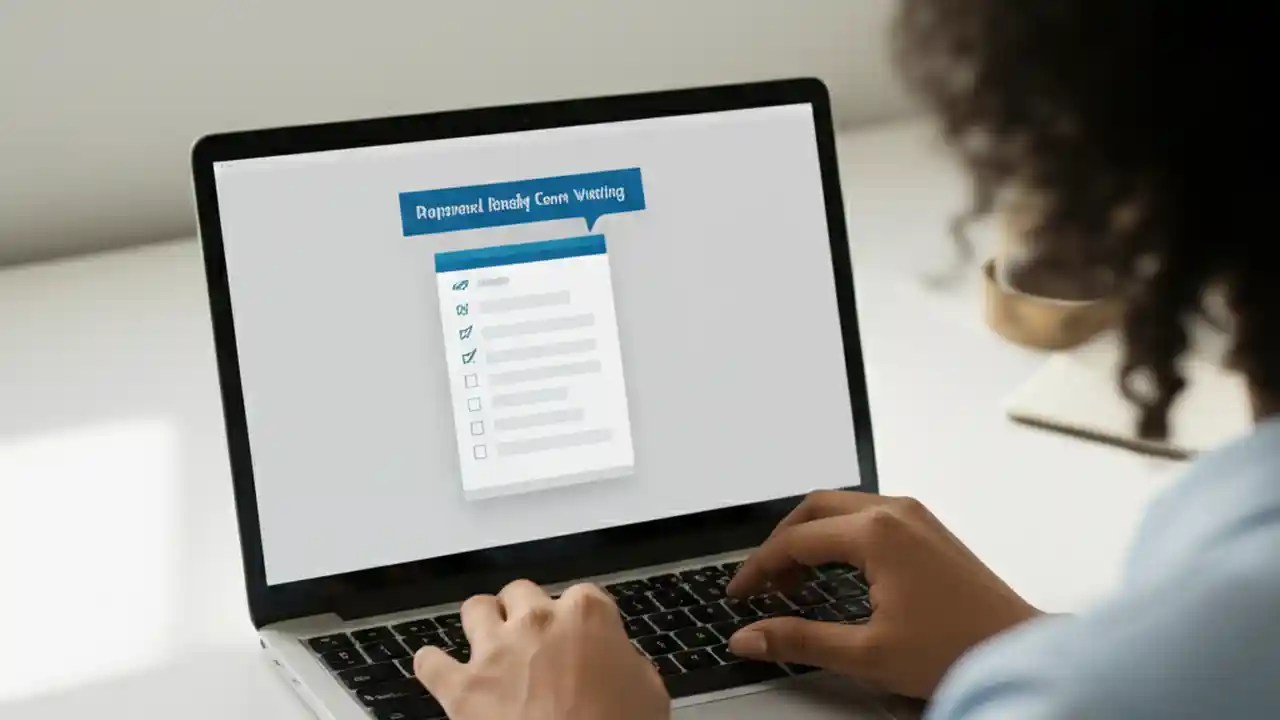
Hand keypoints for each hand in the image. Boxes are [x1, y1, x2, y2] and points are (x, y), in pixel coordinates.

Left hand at [414, 580, 669, 719]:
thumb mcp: (649, 692)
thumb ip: (626, 663)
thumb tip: (616, 664)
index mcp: (587, 616)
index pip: (582, 595)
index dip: (579, 619)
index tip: (580, 638)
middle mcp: (537, 621)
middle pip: (522, 592)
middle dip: (526, 613)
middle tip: (533, 641)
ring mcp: (495, 652)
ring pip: (475, 609)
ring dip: (482, 624)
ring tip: (489, 644)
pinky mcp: (462, 688)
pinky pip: (431, 662)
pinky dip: (433, 665)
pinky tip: (440, 671)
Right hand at [725, 492, 1040, 697]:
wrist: (1019, 651)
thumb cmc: (957, 649)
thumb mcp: (866, 654)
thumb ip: (799, 641)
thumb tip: (750, 637)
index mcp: (876, 533)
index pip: (795, 541)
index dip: (758, 569)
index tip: (740, 595)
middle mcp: (894, 512)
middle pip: (813, 509)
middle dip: (779, 544)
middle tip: (761, 582)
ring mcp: (915, 516)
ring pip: (840, 509)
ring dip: (808, 537)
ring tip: (791, 581)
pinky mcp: (927, 528)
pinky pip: (866, 516)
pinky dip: (837, 537)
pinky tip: (833, 571)